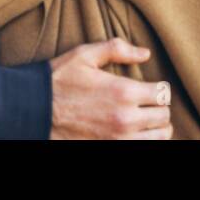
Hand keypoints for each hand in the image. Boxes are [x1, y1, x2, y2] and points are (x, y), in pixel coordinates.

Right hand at [49, 38, 172, 138]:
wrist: (34, 110)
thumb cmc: (59, 80)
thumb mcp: (84, 55)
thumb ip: (116, 49)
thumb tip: (145, 53)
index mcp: (123, 91)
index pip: (163, 94)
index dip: (160, 89)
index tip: (151, 88)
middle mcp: (126, 118)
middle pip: (164, 118)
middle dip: (160, 109)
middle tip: (149, 104)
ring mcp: (119, 139)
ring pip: (159, 138)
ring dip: (157, 128)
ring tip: (147, 120)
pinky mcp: (110, 150)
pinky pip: (143, 149)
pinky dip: (144, 140)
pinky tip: (136, 133)